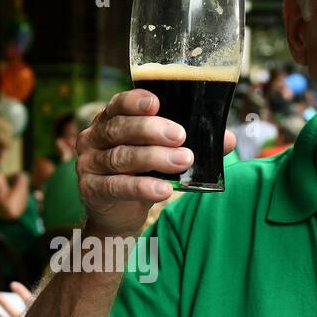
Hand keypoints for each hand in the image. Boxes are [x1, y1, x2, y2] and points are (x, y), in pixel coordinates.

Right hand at [76, 89, 235, 235]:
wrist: (115, 214)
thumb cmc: (139, 174)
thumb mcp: (161, 155)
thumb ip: (189, 143)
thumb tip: (227, 139)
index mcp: (109, 121)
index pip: (118, 104)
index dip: (136, 101)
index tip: (157, 102)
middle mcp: (94, 138)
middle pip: (120, 129)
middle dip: (152, 130)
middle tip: (180, 136)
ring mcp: (89, 164)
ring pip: (121, 157)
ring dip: (154, 158)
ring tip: (183, 161)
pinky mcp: (91, 189)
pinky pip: (117, 187)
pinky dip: (141, 188)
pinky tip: (163, 190)